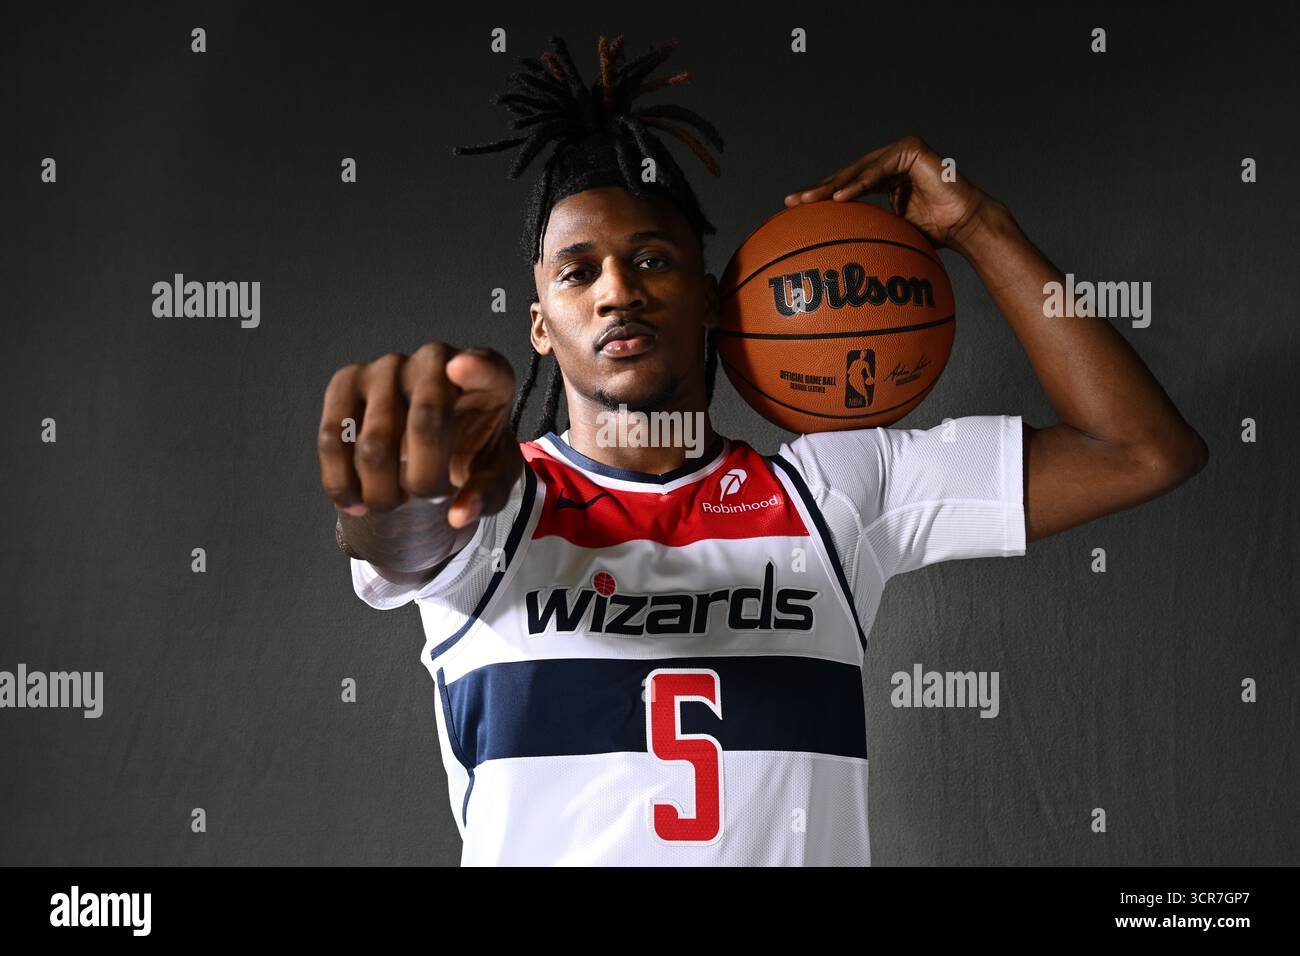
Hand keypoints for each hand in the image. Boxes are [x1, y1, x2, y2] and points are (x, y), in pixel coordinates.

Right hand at [317, 343, 522, 528]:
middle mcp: (436, 360)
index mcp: (489, 377)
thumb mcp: (494, 475)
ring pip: (374, 442)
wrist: (432, 440)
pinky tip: (357, 504)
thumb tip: (459, 515)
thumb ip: (488, 494)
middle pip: (426, 420)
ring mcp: (387, 366)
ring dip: (383, 493)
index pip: (486, 367)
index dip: (476, 367)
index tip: (460, 368)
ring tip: (396, 502)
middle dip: (425, 479)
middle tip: (430, 498)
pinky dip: (342, 484)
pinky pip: (333, 438)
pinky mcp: (346, 381)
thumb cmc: (472, 450)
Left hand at [783, 135, 991, 250]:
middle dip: (819, 189)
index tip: (793, 208)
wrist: (964, 227)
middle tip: (793, 201)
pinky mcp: (911, 149)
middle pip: (847, 175)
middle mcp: (890, 161)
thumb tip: (835, 254)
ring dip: (833, 186)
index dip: (821, 196)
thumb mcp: (889, 231)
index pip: (846, 185)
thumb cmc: (932, 235)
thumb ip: (865, 229)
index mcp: (883, 177)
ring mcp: (900, 151)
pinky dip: (860, 184)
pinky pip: (879, 169)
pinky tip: (840, 198)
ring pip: (859, 170)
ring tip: (810, 201)